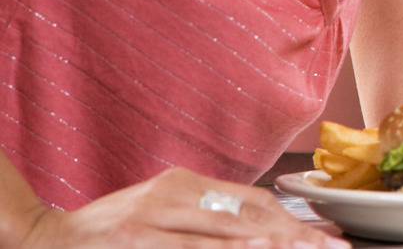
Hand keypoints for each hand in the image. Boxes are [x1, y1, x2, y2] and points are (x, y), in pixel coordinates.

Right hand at [15, 167, 347, 248]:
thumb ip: (208, 217)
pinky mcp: (138, 238)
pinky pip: (189, 246)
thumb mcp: (165, 211)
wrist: (51, 237)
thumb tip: (264, 229)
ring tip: (305, 248)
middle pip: (249, 212)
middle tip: (329, 246)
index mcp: (187, 182)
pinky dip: (225, 248)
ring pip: (225, 229)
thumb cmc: (114, 229)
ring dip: (269, 240)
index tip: (325, 235)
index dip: (294, 217)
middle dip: (294, 233)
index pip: (254, 199)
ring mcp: (156, 214)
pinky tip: (254, 247)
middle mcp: (176, 192)